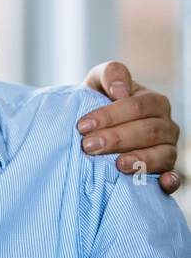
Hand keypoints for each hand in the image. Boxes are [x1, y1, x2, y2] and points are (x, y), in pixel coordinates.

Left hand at [79, 61, 180, 193]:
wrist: (94, 126)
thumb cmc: (97, 101)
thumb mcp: (98, 81)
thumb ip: (110, 74)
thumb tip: (120, 92)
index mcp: (153, 101)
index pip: (137, 107)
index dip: (111, 115)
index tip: (83, 125)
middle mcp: (165, 125)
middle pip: (148, 131)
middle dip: (117, 139)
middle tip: (88, 146)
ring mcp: (168, 149)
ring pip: (163, 154)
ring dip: (141, 160)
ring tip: (118, 165)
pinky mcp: (166, 170)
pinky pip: (174, 177)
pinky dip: (170, 180)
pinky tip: (161, 183)